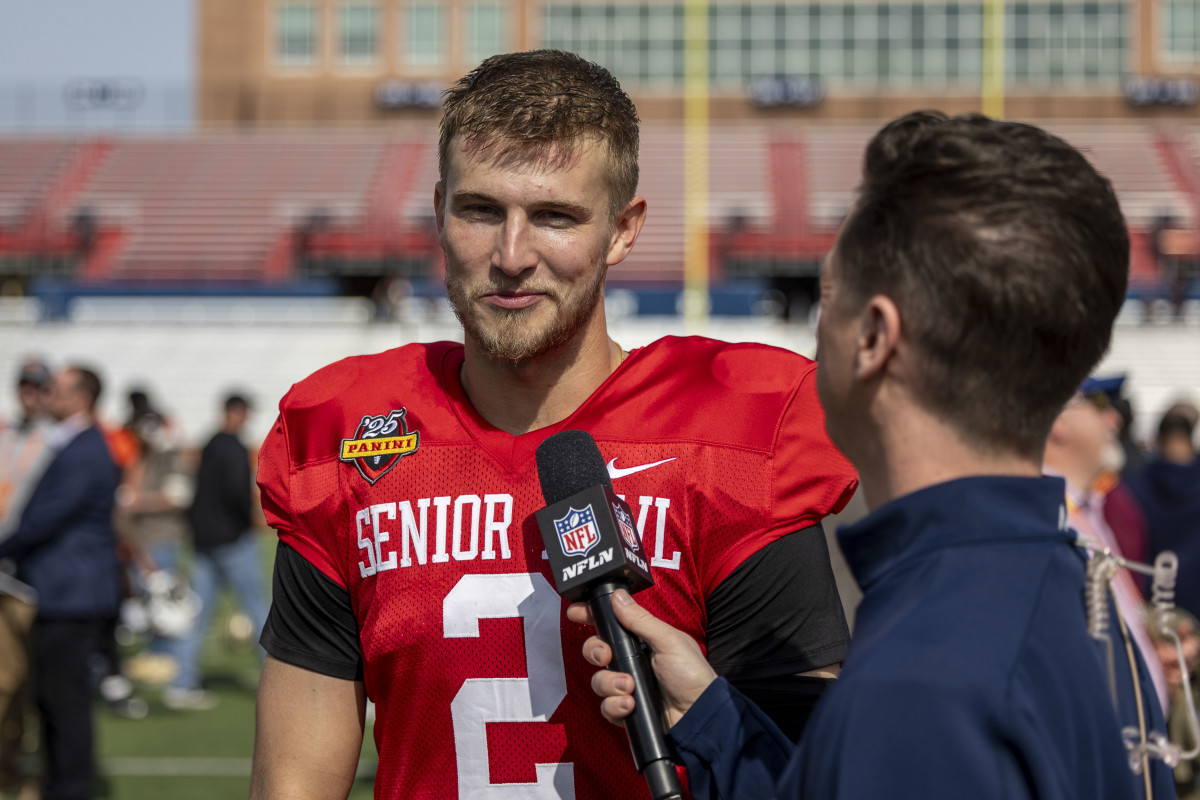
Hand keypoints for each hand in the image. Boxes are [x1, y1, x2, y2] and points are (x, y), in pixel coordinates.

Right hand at [567, 589, 716, 729]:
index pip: (610, 624)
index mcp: (641, 640)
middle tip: (606, 655)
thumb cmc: (691, 674)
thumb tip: (617, 596)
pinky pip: (606, 706)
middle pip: (595, 651)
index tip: (575, 612)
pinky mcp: (625, 709)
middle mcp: (631, 661)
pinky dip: (615, 706)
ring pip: (598, 680)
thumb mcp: (668, 641)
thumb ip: (640, 620)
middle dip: (595, 651)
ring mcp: (627, 686)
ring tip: (630, 687)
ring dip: (610, 683)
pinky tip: (630, 705)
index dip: (590, 616)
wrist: (699, 715)